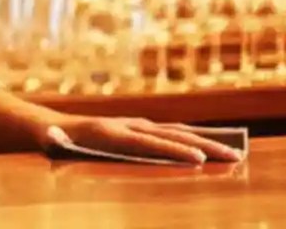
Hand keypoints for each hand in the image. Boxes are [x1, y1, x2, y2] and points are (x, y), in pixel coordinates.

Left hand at [46, 116, 244, 164]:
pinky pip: (172, 134)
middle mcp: (129, 125)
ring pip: (177, 133)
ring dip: (206, 142)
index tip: (199, 160)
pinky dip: (195, 138)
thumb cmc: (52, 141)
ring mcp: (137, 125)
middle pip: (172, 136)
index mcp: (111, 133)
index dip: (173, 152)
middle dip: (204, 146)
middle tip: (234, 157)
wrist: (53, 125)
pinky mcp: (140, 130)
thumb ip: (52, 140)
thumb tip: (52, 138)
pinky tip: (214, 147)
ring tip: (236, 152)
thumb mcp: (49, 141)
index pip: (149, 144)